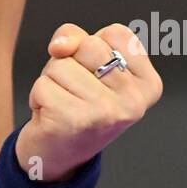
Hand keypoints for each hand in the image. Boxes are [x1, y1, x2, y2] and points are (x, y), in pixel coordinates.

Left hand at [15, 22, 163, 181]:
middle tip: (75, 91)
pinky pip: (43, 85)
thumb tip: (60, 45)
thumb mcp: (86, 62)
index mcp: (148, 84)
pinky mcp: (76, 121)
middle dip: (69, 62)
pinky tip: (51, 116)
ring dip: (52, 81)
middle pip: (88, 45)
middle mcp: (135, 101)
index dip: (93, 46)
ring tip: (63, 103)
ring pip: (61, 64)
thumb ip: (77, 37)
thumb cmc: (74, 100)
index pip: (116, 33)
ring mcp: (107, 113)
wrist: (57, 154)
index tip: (96, 76)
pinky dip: (38, 97)